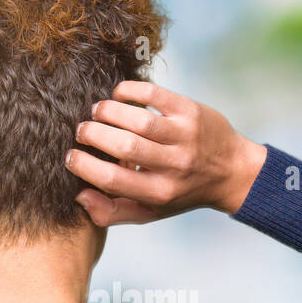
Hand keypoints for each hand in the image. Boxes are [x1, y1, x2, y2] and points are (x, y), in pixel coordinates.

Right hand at [64, 81, 266, 224]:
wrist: (231, 172)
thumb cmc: (180, 192)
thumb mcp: (149, 212)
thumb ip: (112, 212)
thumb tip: (79, 196)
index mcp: (159, 193)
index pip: (112, 179)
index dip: (83, 165)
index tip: (70, 156)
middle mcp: (174, 166)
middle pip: (123, 146)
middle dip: (92, 134)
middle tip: (81, 130)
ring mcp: (185, 136)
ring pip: (138, 119)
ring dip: (107, 111)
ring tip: (97, 112)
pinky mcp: (191, 111)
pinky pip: (155, 94)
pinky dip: (130, 90)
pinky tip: (119, 95)